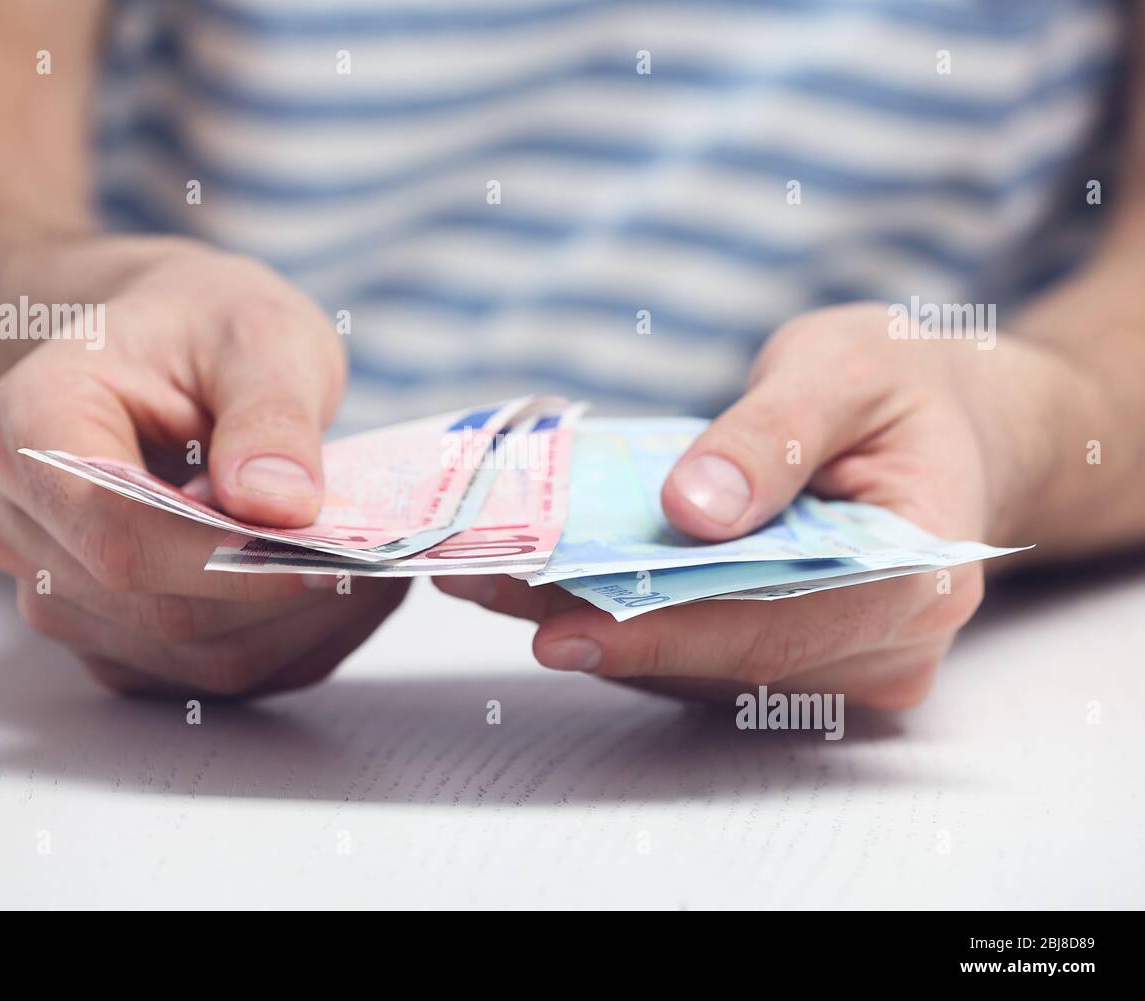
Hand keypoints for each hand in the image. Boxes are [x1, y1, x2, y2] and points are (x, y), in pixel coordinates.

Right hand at [0, 238, 407, 696]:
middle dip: (275, 591)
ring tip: (371, 568)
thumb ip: (269, 413)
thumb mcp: (259, 334)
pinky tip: (335, 594)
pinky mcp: (110, 635)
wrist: (172, 352)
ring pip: (187, 656)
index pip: (113, 527)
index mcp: (27, 424)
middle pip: (152, 606)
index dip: (221, 555)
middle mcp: (19, 521)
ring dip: (293, 625)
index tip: (323, 550)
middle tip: (377, 559)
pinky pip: (201, 674)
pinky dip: (284, 642)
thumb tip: (279, 505)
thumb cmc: (206, 329)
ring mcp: (58, 588)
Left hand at [439, 302, 1060, 707]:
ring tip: (484, 570)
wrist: (948, 423)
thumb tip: (694, 509)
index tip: (562, 626)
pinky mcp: (791, 657)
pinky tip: (536, 577)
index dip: (668, 632)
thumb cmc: (903, 388)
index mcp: (918, 577)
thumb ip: (774, 435)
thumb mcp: (845, 371)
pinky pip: (695, 649)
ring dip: (590, 619)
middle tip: (481, 578)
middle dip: (600, 622)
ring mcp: (838, 663)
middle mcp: (883, 646)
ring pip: (695, 661)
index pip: (782, 622)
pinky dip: (617, 616)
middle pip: (724, 653)